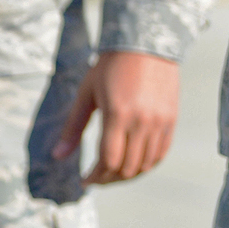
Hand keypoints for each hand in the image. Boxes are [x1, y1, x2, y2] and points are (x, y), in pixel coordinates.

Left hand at [51, 51, 180, 184]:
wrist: (144, 46)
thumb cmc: (109, 68)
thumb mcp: (86, 94)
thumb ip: (73, 127)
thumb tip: (57, 156)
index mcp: (117, 114)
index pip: (108, 159)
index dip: (95, 176)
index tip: (84, 181)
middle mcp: (142, 122)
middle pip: (127, 167)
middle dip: (108, 179)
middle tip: (95, 179)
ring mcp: (160, 123)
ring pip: (146, 165)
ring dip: (127, 175)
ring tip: (111, 175)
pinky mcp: (171, 122)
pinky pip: (160, 154)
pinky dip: (146, 165)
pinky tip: (132, 165)